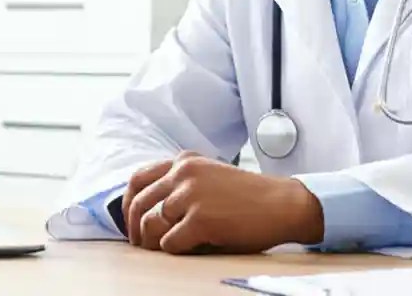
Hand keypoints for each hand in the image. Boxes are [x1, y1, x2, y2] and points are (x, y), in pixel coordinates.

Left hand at [120, 151, 323, 254]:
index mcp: (185, 161)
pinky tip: (192, 248)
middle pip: (139, 203)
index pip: (137, 179)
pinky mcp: (200, 220)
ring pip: (151, 225)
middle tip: (141, 245)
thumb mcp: (210, 177)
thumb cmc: (248, 198)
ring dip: (155, 242)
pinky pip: (169, 243)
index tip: (132, 223)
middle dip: (135, 229)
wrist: (283, 204)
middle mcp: (184, 173)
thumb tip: (146, 213)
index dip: (128, 205)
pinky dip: (175, 251)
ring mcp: (191, 195)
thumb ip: (181, 184)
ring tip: (168, 249)